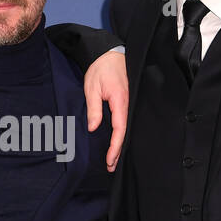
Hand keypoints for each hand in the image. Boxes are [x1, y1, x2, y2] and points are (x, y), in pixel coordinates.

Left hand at [83, 50, 127, 170]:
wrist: (109, 54)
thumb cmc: (100, 69)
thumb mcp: (91, 87)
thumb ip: (94, 108)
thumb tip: (94, 128)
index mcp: (120, 100)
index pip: (120, 128)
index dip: (115, 146)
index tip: (110, 159)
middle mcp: (128, 104)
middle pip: (126, 132)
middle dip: (119, 150)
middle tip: (111, 167)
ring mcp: (129, 103)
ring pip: (126, 128)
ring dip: (120, 143)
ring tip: (113, 160)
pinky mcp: (126, 102)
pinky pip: (125, 121)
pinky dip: (121, 134)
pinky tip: (117, 142)